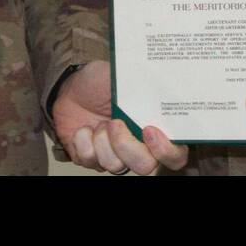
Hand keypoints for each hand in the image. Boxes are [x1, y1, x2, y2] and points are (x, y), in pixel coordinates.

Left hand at [51, 61, 189, 174]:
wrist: (70, 87)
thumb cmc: (101, 81)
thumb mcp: (125, 79)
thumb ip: (145, 88)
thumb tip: (159, 89)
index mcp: (153, 127)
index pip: (175, 154)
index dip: (167, 151)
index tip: (149, 130)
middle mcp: (137, 146)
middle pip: (145, 166)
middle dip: (126, 146)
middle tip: (114, 122)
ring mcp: (114, 154)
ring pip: (116, 166)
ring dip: (102, 141)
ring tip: (98, 122)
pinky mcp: (92, 158)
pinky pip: (91, 160)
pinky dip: (84, 141)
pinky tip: (83, 128)